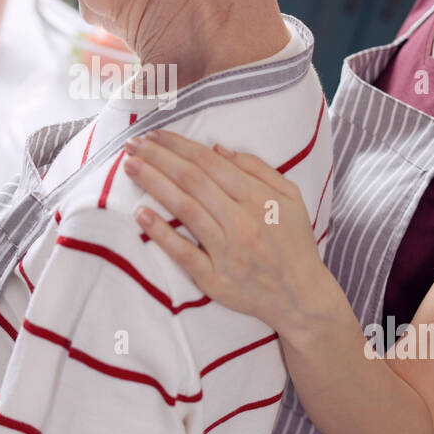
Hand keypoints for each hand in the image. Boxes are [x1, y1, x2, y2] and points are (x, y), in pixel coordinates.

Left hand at [122, 129, 331, 329]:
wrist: (302, 298)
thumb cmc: (294, 243)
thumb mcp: (290, 198)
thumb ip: (258, 169)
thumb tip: (218, 148)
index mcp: (259, 198)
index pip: (210, 163)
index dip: (179, 145)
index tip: (155, 135)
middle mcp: (242, 222)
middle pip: (193, 180)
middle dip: (159, 158)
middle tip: (132, 144)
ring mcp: (227, 252)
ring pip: (185, 209)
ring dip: (154, 184)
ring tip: (131, 167)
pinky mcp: (215, 279)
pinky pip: (183, 253)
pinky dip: (161, 233)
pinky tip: (140, 214)